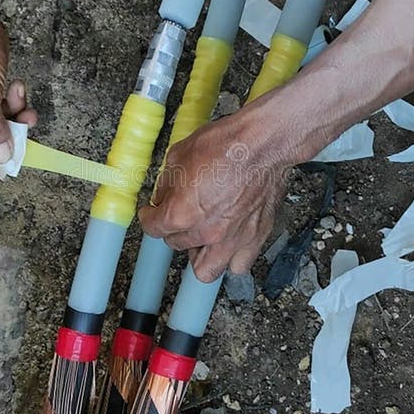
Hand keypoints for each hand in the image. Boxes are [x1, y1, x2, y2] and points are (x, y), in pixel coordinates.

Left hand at [139, 107, 289, 281]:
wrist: (264, 143)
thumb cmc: (228, 144)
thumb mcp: (180, 155)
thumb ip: (167, 184)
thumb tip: (164, 195)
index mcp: (182, 213)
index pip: (154, 228)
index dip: (149, 217)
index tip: (151, 213)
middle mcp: (206, 232)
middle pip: (176, 244)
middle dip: (173, 230)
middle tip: (177, 217)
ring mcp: (233, 239)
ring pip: (206, 270)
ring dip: (198, 255)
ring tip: (199, 239)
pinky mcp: (255, 237)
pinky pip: (239, 265)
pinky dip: (231, 259)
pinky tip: (227, 244)